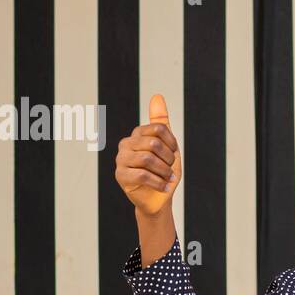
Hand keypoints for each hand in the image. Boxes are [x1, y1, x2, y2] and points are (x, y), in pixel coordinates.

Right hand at [115, 93, 181, 216]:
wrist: (158, 198)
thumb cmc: (163, 172)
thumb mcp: (168, 147)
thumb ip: (161, 122)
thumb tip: (157, 96)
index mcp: (137, 134)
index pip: (158, 128)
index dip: (171, 142)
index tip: (174, 154)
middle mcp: (126, 144)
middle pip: (153, 143)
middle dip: (168, 159)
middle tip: (170, 169)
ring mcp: (120, 159)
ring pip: (147, 159)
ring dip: (164, 171)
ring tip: (168, 178)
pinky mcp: (120, 176)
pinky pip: (143, 175)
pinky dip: (159, 182)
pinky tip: (164, 187)